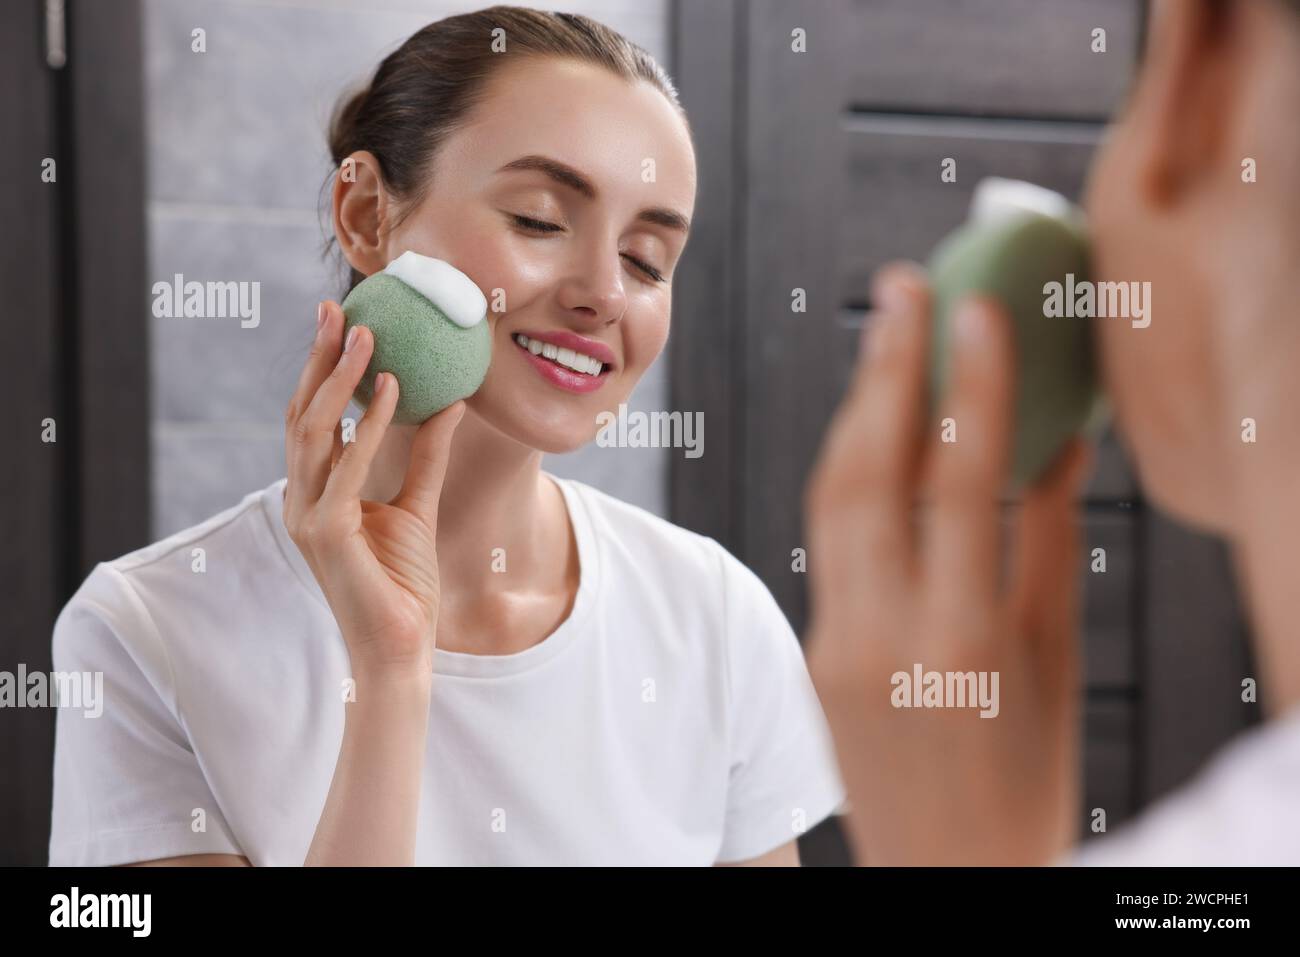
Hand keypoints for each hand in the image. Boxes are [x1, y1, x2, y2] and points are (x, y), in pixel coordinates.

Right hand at [283, 300, 464, 674]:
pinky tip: (394, 389)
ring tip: (368, 334)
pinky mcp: (324, 532)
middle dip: (318, 357)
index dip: (323, 369)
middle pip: (302, 413)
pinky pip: (346, 466)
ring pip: (313, 430)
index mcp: (315, 491)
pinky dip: (370, 425)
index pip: (312, 417)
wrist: (400, 645)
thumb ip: (427, 455)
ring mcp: (306, 514)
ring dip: (340, 378)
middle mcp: (301, 497)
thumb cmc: (404, 583)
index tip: (341, 321)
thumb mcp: (419, 505)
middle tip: (337, 309)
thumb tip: (449, 403)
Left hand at [803, 263, 1093, 864]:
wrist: (947, 872)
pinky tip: (873, 433)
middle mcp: (884, 638)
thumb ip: (1047, 541)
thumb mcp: (1054, 659)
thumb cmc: (1024, 779)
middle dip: (884, 370)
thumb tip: (1059, 438)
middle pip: (868, 473)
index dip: (971, 386)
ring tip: (880, 341)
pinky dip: (850, 478)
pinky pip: (826, 545)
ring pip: (830, 501)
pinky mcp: (811, 652)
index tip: (977, 310)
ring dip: (855, 411)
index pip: (961, 483)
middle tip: (900, 290)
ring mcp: (834, 646)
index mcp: (963, 642)